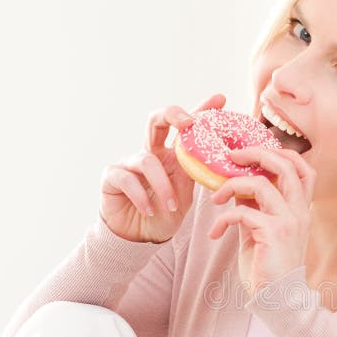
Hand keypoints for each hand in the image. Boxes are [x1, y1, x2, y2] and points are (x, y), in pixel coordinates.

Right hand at [99, 94, 226, 242]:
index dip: (200, 110)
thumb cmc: (165, 213)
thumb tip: (224, 158)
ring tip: (171, 206)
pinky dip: (142, 196)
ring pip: (146, 159)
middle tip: (188, 123)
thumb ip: (197, 172)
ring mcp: (128, 162)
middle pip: (156, 120)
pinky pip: (127, 178)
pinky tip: (150, 210)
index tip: (219, 99)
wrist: (141, 237)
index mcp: (171, 154)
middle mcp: (150, 152)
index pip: (185, 128)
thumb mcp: (186, 192)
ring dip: (162, 185)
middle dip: (172, 115)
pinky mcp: (111, 176)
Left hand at [207, 146, 315, 294]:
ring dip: (231, 186)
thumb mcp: (259, 232)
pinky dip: (223, 219)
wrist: (278, 300)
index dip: (280, 153)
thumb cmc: (268, 269)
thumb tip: (236, 190)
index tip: (251, 155)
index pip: (302, 169)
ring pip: (260, 183)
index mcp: (300, 210)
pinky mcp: (274, 233)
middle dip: (257, 153)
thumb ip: (253, 209)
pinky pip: (242, 212)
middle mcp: (299, 212)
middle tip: (231, 157)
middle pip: (287, 165)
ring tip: (215, 199)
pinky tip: (215, 234)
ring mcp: (289, 221)